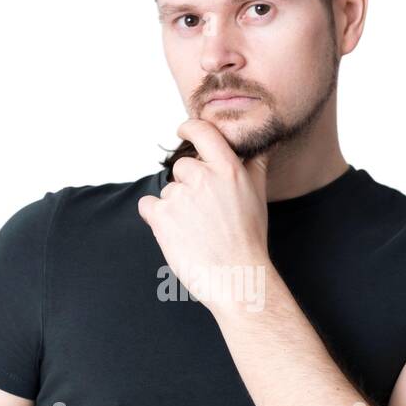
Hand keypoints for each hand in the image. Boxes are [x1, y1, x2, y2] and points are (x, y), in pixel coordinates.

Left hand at [137, 118, 270, 315]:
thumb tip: (257, 147)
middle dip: (188, 185)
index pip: (203, 132)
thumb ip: (255, 166)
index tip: (183, 130)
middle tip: (203, 212)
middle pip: (182, 167)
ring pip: (168, 191)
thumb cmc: (249, 241)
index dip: (189, 128)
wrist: (236, 278)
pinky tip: (175, 233)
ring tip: (196, 230)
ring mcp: (180, 197)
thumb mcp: (258, 197)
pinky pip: (148, 205)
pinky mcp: (161, 217)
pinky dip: (155, 217)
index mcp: (229, 170)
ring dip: (175, 206)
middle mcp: (203, 178)